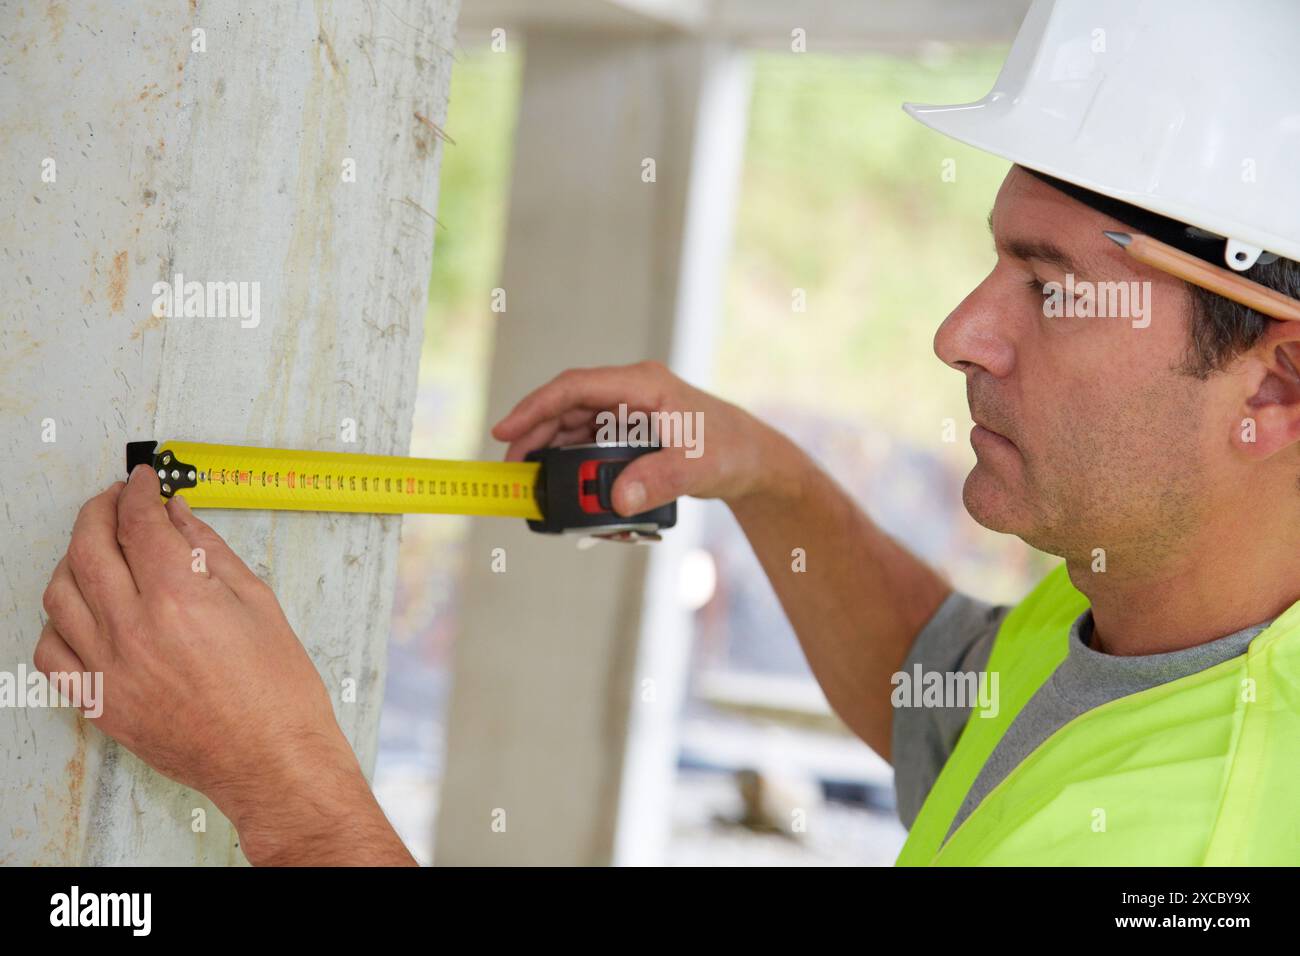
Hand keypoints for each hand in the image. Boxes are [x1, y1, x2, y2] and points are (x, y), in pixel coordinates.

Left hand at [36, 465, 412, 864]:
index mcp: (179, 598)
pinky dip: (58, 621)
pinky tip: (84, 611)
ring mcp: (109, 668)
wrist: (272, 760)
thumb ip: (209, 552)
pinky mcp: (99, 701)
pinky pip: (51, 652)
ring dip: (74, 558)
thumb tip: (179, 515)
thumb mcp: (258, 603)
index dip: (137, 491)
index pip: (137, 522)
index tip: (142, 480)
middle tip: (116, 500)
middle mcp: (133, 629)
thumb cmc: (278, 691)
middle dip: (99, 510)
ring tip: (99, 549)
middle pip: (88, 547)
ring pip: (59, 594)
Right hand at [491, 360, 804, 512]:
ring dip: (550, 450)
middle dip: (534, 434)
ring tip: (531, 479)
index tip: (506, 430)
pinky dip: (573, 462)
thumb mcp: (698, 466)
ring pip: (574, 425)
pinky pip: (589, 442)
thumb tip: (618, 498)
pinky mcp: (629, 430)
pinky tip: (565, 485)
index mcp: (643, 384)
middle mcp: (630, 391)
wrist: (752, 458)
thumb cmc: (730, 451)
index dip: (536, 407)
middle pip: (567, 407)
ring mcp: (628, 410)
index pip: (576, 387)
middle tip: (512, 468)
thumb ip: (658, 480)